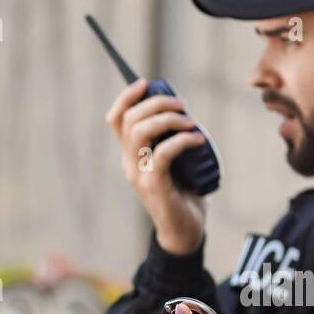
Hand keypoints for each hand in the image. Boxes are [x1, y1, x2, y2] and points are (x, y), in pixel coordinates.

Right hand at [105, 78, 207, 255]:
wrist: (184, 230)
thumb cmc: (183, 193)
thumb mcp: (174, 160)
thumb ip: (170, 139)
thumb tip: (182, 111)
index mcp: (130, 155)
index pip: (116, 120)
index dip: (126, 98)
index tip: (146, 84)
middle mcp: (129, 163)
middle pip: (130, 120)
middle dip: (156, 103)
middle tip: (182, 105)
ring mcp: (139, 175)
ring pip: (141, 133)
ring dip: (168, 119)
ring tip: (190, 122)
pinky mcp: (154, 186)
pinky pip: (162, 154)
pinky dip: (181, 141)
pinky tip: (196, 140)